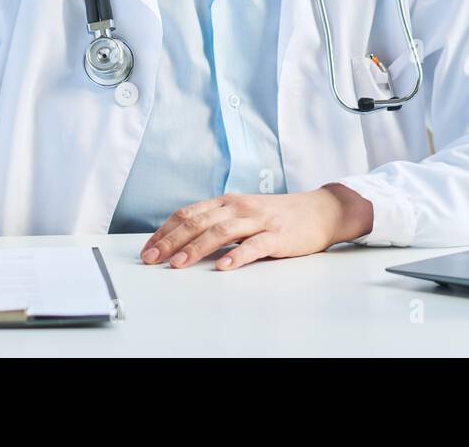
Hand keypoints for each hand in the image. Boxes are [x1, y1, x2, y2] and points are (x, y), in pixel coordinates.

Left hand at [140, 184, 373, 270]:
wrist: (320, 210)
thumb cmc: (278, 216)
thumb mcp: (244, 213)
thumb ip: (218, 222)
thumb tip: (183, 240)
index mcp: (228, 202)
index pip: (189, 213)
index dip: (165, 231)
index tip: (148, 249)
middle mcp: (239, 207)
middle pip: (198, 222)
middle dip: (171, 241)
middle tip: (152, 259)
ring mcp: (259, 220)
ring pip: (221, 231)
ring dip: (196, 248)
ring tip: (178, 264)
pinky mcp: (278, 235)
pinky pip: (254, 245)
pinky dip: (237, 256)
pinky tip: (223, 267)